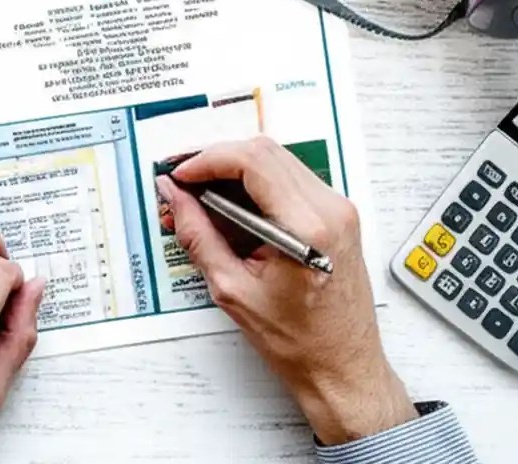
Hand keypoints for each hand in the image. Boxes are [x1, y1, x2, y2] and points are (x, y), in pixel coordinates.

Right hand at [156, 137, 414, 444]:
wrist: (342, 366)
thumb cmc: (300, 341)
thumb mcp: (233, 290)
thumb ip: (198, 235)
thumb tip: (175, 197)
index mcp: (308, 228)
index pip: (252, 161)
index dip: (208, 160)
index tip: (181, 175)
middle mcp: (331, 210)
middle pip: (264, 151)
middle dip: (217, 160)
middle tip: (185, 182)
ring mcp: (339, 209)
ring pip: (277, 160)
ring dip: (235, 171)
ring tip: (202, 199)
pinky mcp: (338, 216)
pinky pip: (290, 180)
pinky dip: (255, 185)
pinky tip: (232, 209)